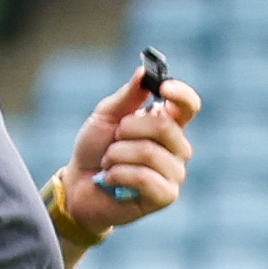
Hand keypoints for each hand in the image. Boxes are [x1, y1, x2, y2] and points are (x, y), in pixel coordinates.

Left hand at [52, 74, 198, 245]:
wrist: (78, 186)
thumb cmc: (95, 149)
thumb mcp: (105, 116)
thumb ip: (126, 97)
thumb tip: (143, 73)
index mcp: (167, 125)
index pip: (189, 106)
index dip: (180, 94)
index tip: (161, 87)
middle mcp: (177, 149)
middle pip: (165, 127)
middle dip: (128, 129)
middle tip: (114, 138)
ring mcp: (174, 173)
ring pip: (150, 153)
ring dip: (117, 155)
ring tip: (109, 163)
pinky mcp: (166, 195)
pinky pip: (145, 178)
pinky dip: (118, 175)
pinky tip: (110, 180)